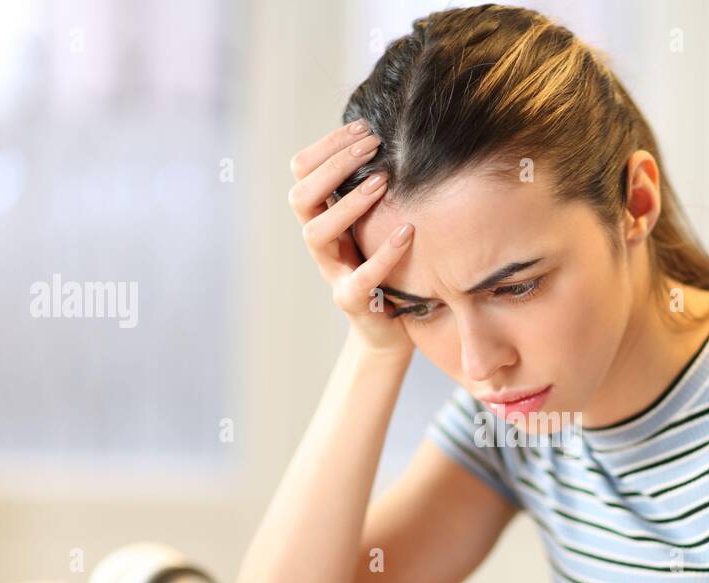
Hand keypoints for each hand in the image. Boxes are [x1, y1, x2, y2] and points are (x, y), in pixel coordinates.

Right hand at [288, 121, 415, 360]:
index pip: (303, 171)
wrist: (389, 328)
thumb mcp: (377, 223)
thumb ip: (374, 190)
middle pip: (300, 197)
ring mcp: (331, 272)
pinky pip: (363, 277)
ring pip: (315, 233)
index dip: (327, 146)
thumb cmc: (386, 266)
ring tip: (382, 182)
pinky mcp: (353, 301)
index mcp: (320, 216)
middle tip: (373, 147)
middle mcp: (319, 242)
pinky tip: (408, 232)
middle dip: (334, 166)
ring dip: (347, 203)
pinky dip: (385, 254)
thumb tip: (397, 138)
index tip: (364, 127)